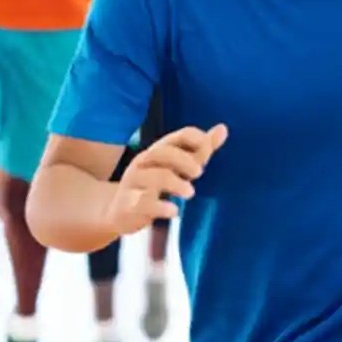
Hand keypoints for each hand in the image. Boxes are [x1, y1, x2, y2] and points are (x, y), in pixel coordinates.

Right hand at [107, 124, 228, 234]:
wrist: (117, 211)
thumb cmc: (154, 185)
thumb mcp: (177, 166)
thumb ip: (200, 150)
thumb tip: (223, 129)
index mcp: (158, 151)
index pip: (176, 136)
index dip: (194, 139)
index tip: (207, 149)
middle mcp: (144, 163)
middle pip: (161, 153)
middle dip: (183, 160)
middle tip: (199, 172)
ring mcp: (134, 184)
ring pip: (153, 177)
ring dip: (175, 183)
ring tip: (190, 193)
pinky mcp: (128, 206)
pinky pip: (143, 203)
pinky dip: (160, 207)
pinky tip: (174, 212)